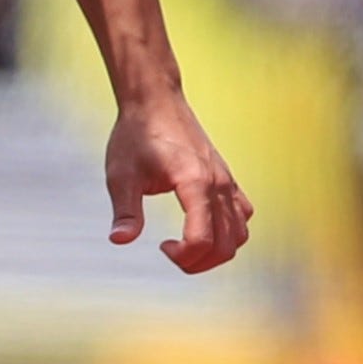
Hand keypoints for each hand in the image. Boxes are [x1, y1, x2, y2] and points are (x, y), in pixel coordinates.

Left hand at [106, 87, 254, 273]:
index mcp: (194, 182)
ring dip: (217, 251)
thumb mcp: (121, 175)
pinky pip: (243, 215)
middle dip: (199, 261)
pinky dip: (229, 232)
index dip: (183, 256)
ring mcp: (227, 181)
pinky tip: (203, 226)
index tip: (161, 246)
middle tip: (172, 252)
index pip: (202, 238)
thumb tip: (119, 240)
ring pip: (239, 234)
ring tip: (188, 244)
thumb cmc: (137, 135)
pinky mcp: (227, 178)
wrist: (156, 101)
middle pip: (226, 244)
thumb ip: (125, 211)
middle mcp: (218, 183)